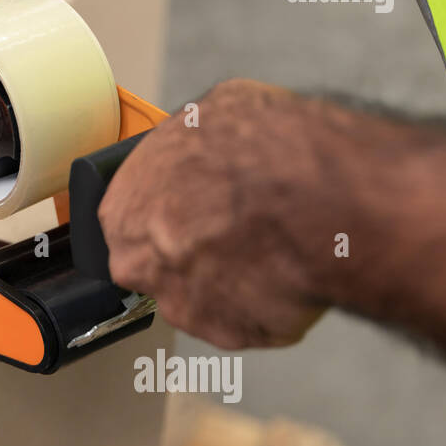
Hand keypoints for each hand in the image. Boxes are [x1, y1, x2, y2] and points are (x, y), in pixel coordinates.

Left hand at [98, 79, 329, 349]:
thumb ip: (187, 146)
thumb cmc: (265, 149)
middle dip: (195, 250)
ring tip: (275, 246)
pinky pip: (247, 320)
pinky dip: (268, 302)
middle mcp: (140, 262)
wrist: (322, 197)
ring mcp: (182, 303)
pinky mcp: (228, 334)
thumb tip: (201, 146)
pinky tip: (290, 271)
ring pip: (203, 295)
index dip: (169, 212)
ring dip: (233, 279)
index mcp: (122, 207)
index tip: (197, 210)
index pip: (129, 220)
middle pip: (159, 263)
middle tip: (239, 230)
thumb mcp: (212, 112)